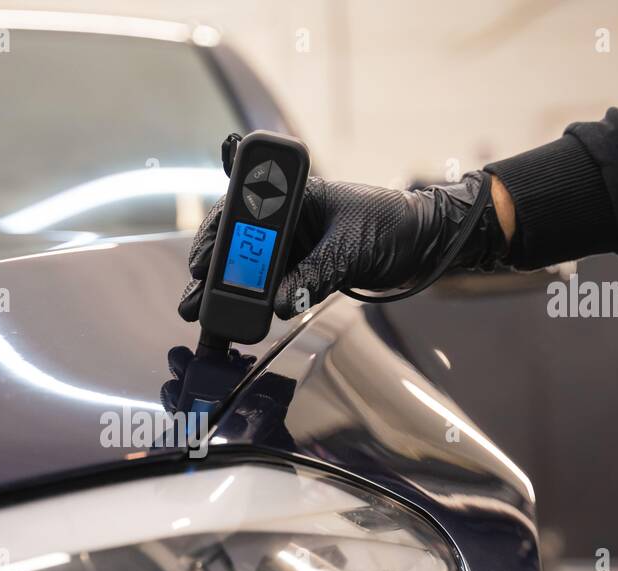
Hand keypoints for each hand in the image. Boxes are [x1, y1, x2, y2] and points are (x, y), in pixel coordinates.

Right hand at [179, 163, 509, 321]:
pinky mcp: (298, 273)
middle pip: (235, 245)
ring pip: (245, 272)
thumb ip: (315, 274)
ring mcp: (290, 248)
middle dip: (211, 274)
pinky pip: (265, 291)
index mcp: (293, 196)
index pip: (240, 208)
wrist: (424, 244)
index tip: (201, 263)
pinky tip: (231, 328)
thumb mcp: (352, 248)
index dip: (216, 236)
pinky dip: (248, 309)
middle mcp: (285, 220)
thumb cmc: (393, 226)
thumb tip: (279, 302)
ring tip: (204, 321)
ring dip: (223, 296)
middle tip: (194, 302)